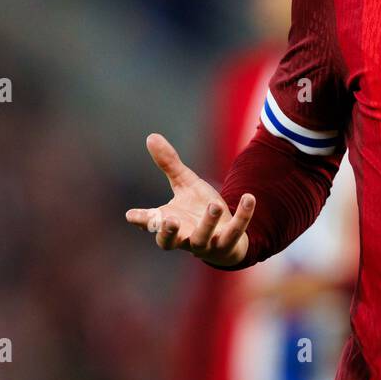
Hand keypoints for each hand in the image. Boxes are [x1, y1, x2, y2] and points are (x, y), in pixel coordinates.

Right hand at [125, 133, 255, 266]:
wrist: (226, 234)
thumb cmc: (198, 210)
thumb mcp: (185, 184)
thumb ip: (169, 165)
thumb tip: (151, 137)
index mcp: (169, 223)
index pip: (151, 224)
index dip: (142, 221)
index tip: (131, 215)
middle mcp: (183, 237)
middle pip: (169, 242)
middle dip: (168, 232)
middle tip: (170, 220)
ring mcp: (206, 243)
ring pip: (202, 239)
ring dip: (207, 223)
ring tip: (214, 205)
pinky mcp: (228, 242)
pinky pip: (236, 231)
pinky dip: (243, 215)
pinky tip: (249, 197)